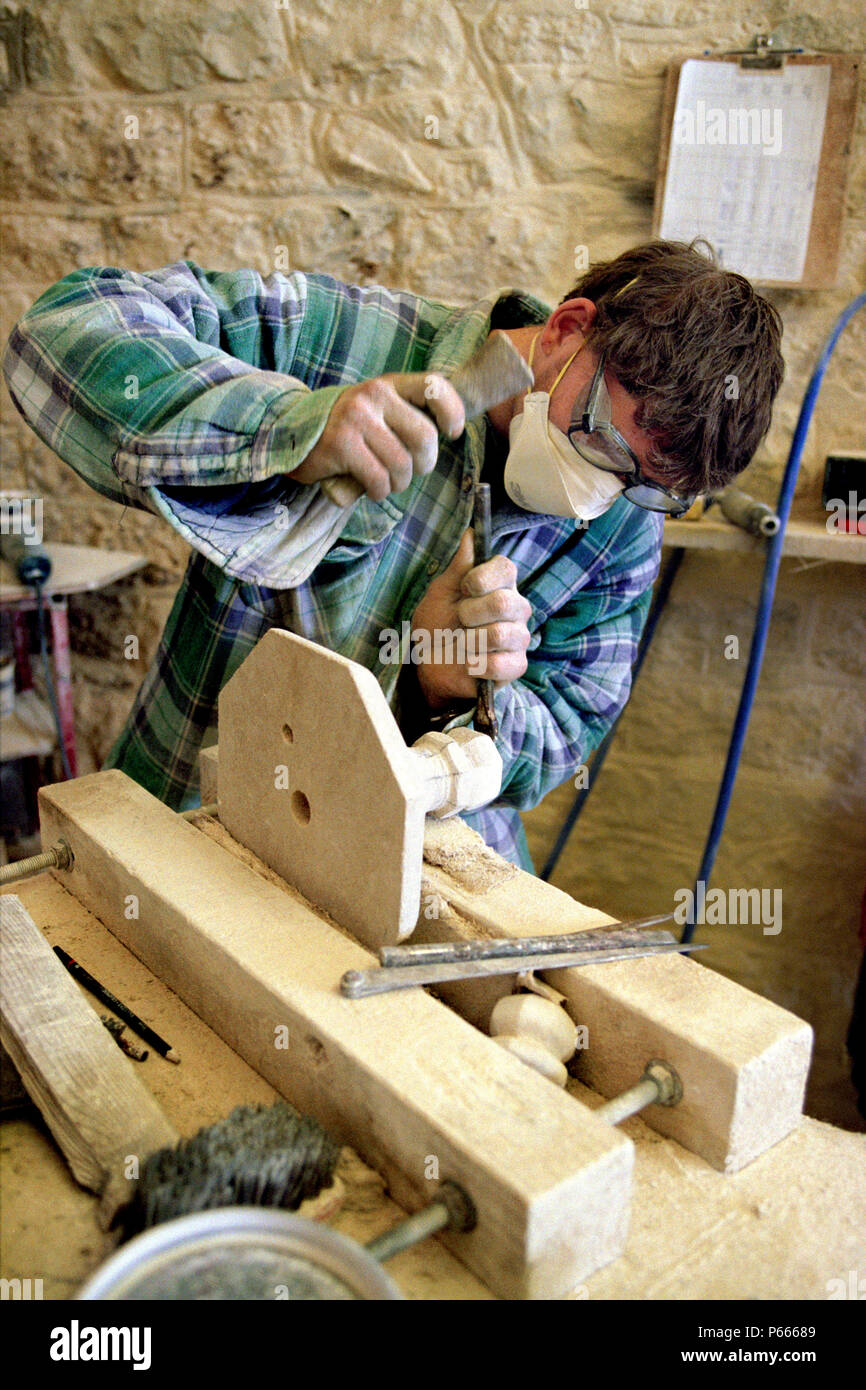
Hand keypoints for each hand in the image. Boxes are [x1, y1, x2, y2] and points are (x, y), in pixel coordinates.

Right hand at [287, 372, 464, 501]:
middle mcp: (373, 395)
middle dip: (423, 464)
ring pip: (402, 465)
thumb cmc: (344, 429)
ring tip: (386, 482)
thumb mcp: (376, 410)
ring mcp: (356, 419)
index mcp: (388, 385)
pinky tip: (370, 488)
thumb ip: (404, 415)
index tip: (451, 432)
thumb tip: (446, 432)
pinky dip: (379, 492)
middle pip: (425, 438)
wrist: (288, 432)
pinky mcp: (341, 444)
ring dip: (399, 484)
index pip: (434, 386)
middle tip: (409, 471)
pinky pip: (379, 480)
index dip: (452, 412)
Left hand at [412, 529, 531, 709]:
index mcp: (499, 585)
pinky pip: (500, 664)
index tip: (465, 587)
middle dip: (471, 613)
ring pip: (501, 634)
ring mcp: (518, 638)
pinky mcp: (516, 666)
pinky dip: (476, 665)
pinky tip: (469, 664)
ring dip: (470, 641)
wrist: (428, 665)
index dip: (483, 578)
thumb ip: (458, 567)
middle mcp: (515, 609)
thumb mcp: (441, 593)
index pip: (506, 569)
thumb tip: (470, 534)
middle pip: (505, 603)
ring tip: (461, 644)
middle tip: (459, 620)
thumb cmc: (437, 625)